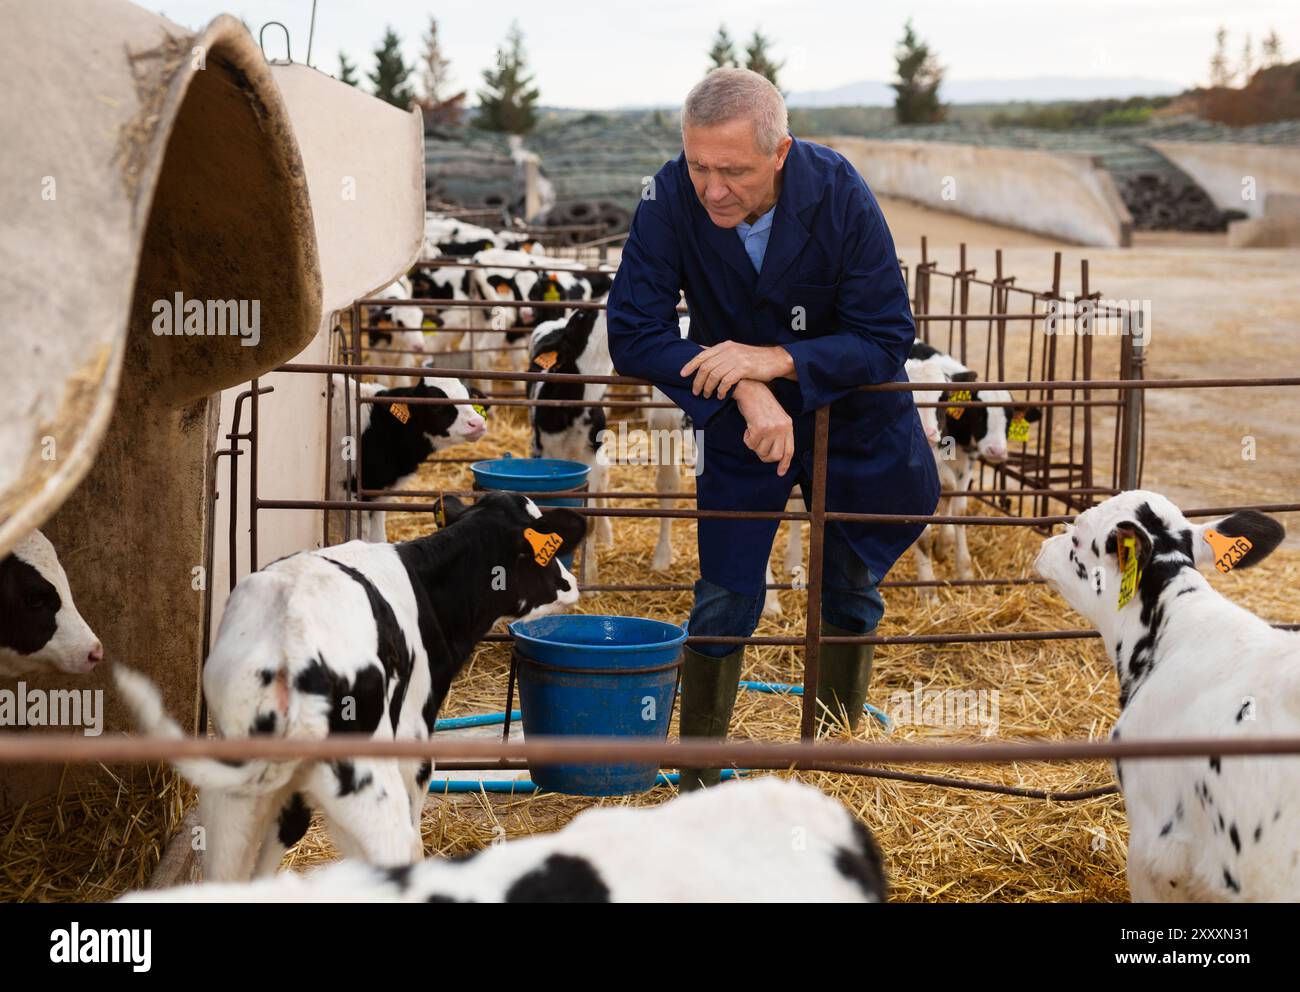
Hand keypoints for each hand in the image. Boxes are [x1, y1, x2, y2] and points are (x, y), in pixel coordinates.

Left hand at [680, 342, 794, 398]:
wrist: (774, 360)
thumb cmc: (753, 359)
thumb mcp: (734, 352)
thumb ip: (719, 354)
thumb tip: (701, 352)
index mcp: (724, 346)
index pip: (702, 355)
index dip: (690, 365)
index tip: (682, 375)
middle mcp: (728, 351)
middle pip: (706, 367)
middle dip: (698, 381)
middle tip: (695, 392)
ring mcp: (736, 359)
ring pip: (714, 375)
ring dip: (708, 388)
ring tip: (707, 396)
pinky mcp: (744, 368)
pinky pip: (726, 381)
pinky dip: (721, 390)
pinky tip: (721, 396)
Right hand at [733, 380, 794, 475]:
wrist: (750, 390)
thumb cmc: (760, 404)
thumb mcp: (775, 418)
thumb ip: (778, 434)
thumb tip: (774, 455)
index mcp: (788, 425)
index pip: (789, 450)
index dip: (785, 463)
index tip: (780, 473)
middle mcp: (782, 428)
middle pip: (775, 456)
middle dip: (764, 456)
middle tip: (758, 448)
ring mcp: (772, 428)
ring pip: (762, 451)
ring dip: (754, 445)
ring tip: (753, 432)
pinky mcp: (760, 428)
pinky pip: (751, 445)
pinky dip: (747, 439)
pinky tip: (748, 428)